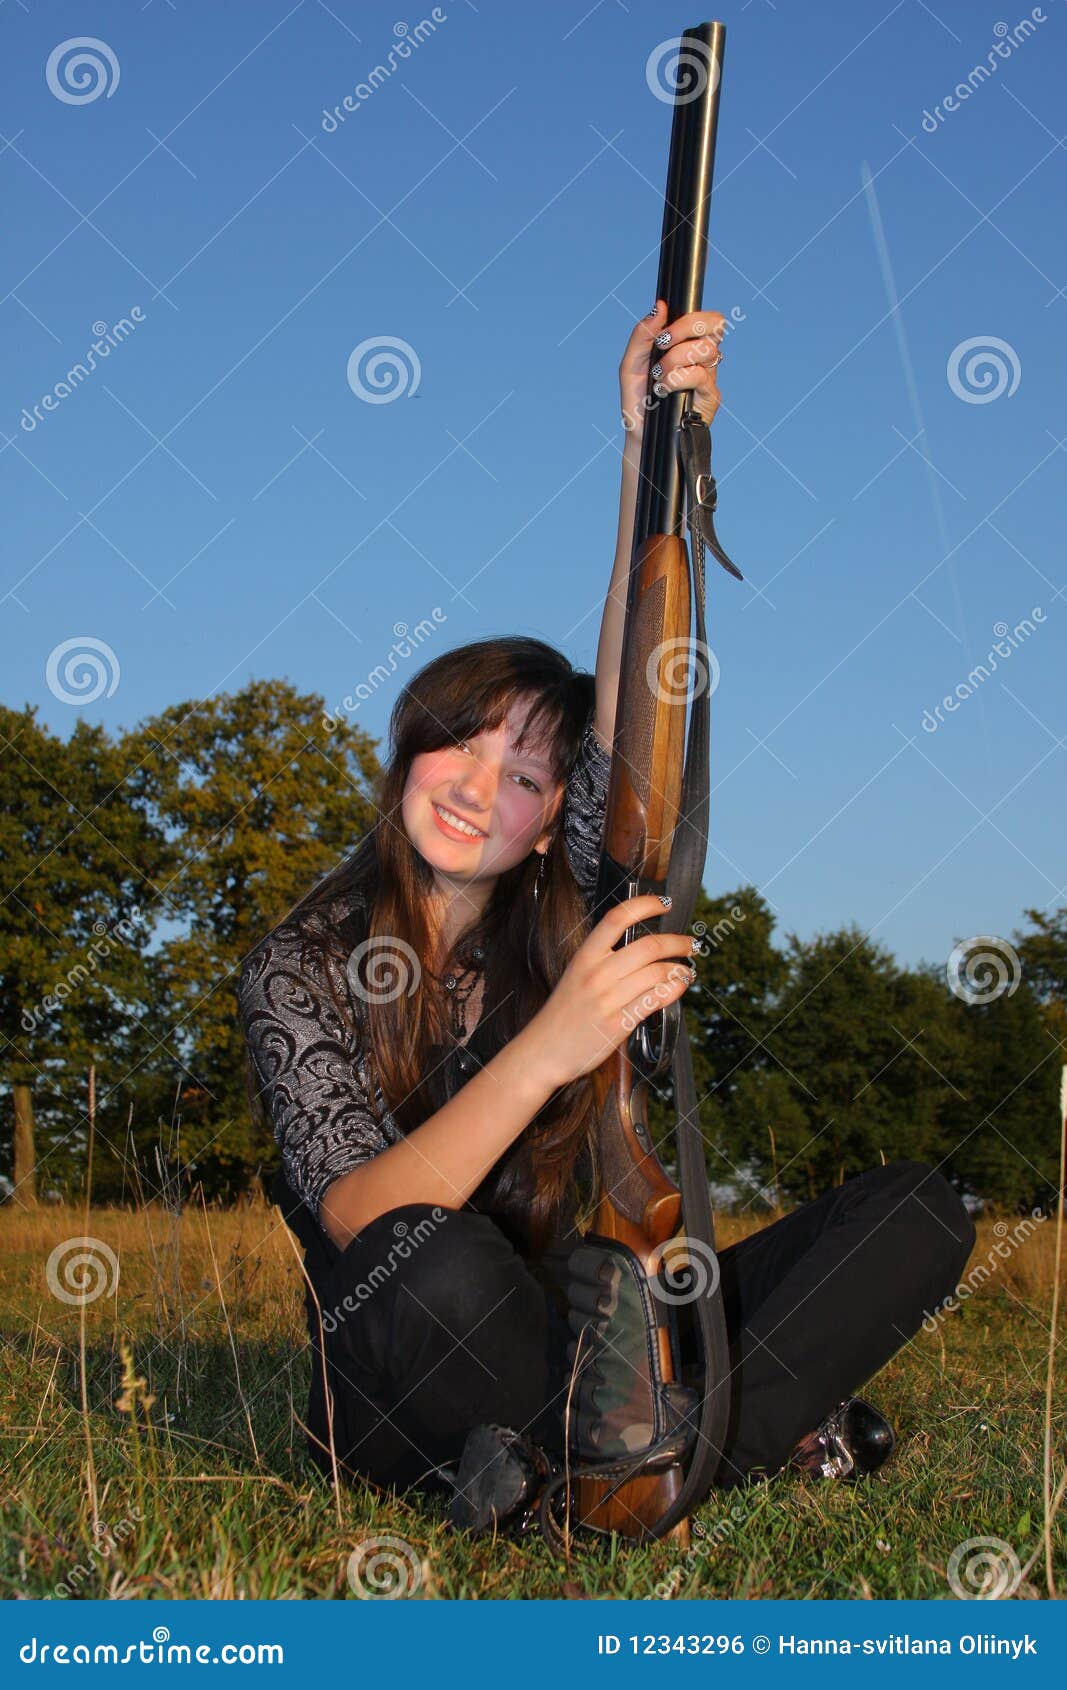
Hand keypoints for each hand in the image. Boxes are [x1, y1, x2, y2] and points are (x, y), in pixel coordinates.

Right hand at [526, 893, 698, 1089]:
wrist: (543, 1050)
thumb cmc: (562, 1013)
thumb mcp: (575, 975)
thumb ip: (603, 959)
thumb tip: (642, 947)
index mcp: (584, 956)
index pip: (617, 918)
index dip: (645, 905)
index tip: (664, 903)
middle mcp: (596, 974)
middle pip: (648, 946)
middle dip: (677, 942)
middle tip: (691, 944)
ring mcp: (607, 1000)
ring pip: (657, 973)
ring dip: (679, 969)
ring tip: (686, 971)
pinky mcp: (617, 1024)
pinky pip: (655, 1000)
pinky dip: (673, 990)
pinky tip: (678, 987)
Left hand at [619, 300, 724, 438]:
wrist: (640, 434)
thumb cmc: (638, 399)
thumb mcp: (631, 363)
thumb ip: (643, 333)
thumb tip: (660, 306)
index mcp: (687, 345)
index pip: (707, 318)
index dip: (689, 317)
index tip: (662, 335)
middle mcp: (702, 358)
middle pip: (716, 324)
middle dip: (685, 328)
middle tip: (663, 345)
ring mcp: (708, 377)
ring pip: (706, 350)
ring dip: (675, 359)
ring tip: (658, 376)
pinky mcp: (710, 397)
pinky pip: (700, 376)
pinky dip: (676, 379)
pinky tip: (662, 390)